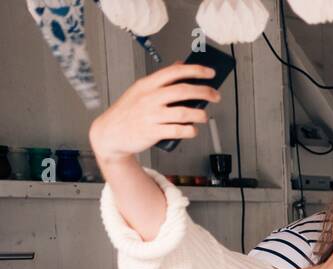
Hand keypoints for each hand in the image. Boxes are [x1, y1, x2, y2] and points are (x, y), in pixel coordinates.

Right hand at [90, 63, 219, 165]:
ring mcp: (151, 115)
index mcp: (147, 84)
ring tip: (204, 116)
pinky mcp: (153, 132)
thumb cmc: (128, 111)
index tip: (210, 72)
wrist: (110, 133)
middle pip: (183, 91)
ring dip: (200, 114)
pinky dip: (190, 131)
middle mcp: (149, 98)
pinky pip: (178, 131)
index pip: (174, 72)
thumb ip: (161, 79)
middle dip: (204, 92)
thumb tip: (180, 65)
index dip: (195, 70)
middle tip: (216, 95)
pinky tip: (193, 130)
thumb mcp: (140, 90)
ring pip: (183, 113)